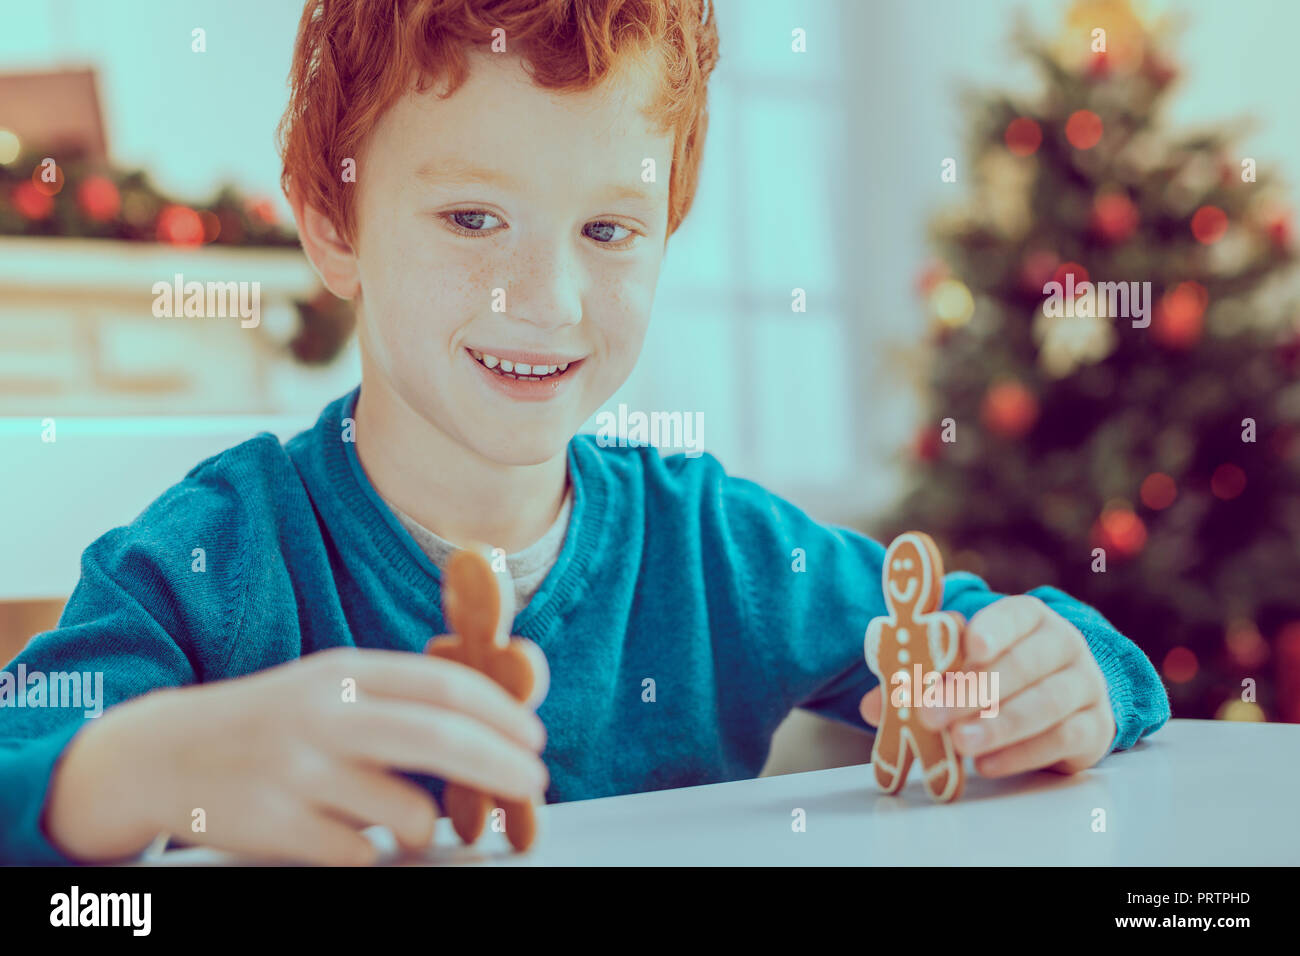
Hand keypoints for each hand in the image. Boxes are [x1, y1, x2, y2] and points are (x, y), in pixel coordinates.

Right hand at [44, 646, 548, 863]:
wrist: (163, 754)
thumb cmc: (272, 721)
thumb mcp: (330, 684)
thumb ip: (400, 696)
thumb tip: (494, 714)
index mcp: (344, 671)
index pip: (444, 685)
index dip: (502, 713)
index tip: (535, 737)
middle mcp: (324, 714)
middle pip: (441, 740)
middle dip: (503, 765)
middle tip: (534, 784)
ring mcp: (299, 771)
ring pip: (409, 811)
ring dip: (428, 824)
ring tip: (410, 821)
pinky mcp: (278, 827)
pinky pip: (361, 854)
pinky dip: (371, 851)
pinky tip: (346, 834)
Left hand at [859, 595, 1115, 777]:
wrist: (1068, 699)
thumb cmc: (1001, 674)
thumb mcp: (963, 666)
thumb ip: (921, 679)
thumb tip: (873, 706)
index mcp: (1029, 618)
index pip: (1016, 615)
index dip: (994, 629)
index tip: (970, 647)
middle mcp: (1064, 645)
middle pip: (1025, 664)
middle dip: (975, 690)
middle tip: (932, 713)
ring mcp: (1085, 686)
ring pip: (1046, 703)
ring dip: (997, 725)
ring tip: (958, 743)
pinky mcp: (1094, 727)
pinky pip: (1061, 739)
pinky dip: (1021, 753)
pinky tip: (986, 763)